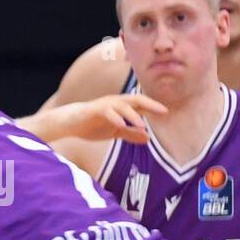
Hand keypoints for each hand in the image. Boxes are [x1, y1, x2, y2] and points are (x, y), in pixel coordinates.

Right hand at [50, 93, 166, 143]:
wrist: (71, 123)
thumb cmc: (94, 124)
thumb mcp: (116, 131)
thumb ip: (131, 133)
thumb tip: (148, 138)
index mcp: (121, 107)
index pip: (141, 105)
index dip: (154, 107)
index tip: (167, 113)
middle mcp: (115, 102)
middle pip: (136, 100)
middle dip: (150, 105)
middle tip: (163, 111)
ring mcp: (105, 105)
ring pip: (122, 106)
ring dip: (133, 115)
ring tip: (142, 125)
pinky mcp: (94, 110)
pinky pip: (107, 113)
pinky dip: (115, 118)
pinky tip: (121, 125)